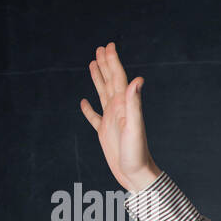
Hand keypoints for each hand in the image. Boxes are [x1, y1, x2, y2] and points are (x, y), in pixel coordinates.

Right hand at [79, 42, 160, 192]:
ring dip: (98, 79)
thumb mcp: (134, 127)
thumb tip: (137, 79)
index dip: (113, 61)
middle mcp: (118, 110)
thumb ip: (134, 103)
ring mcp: (111, 121)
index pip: (118, 78)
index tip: (108, 45)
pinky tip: (83, 102)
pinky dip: (88, 109)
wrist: (137, 175)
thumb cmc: (137, 153)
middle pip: (110, 82)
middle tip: (101, 48)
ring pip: (102, 94)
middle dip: (106, 64)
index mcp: (124, 106)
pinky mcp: (104, 133)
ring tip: (93, 64)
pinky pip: (94, 117)